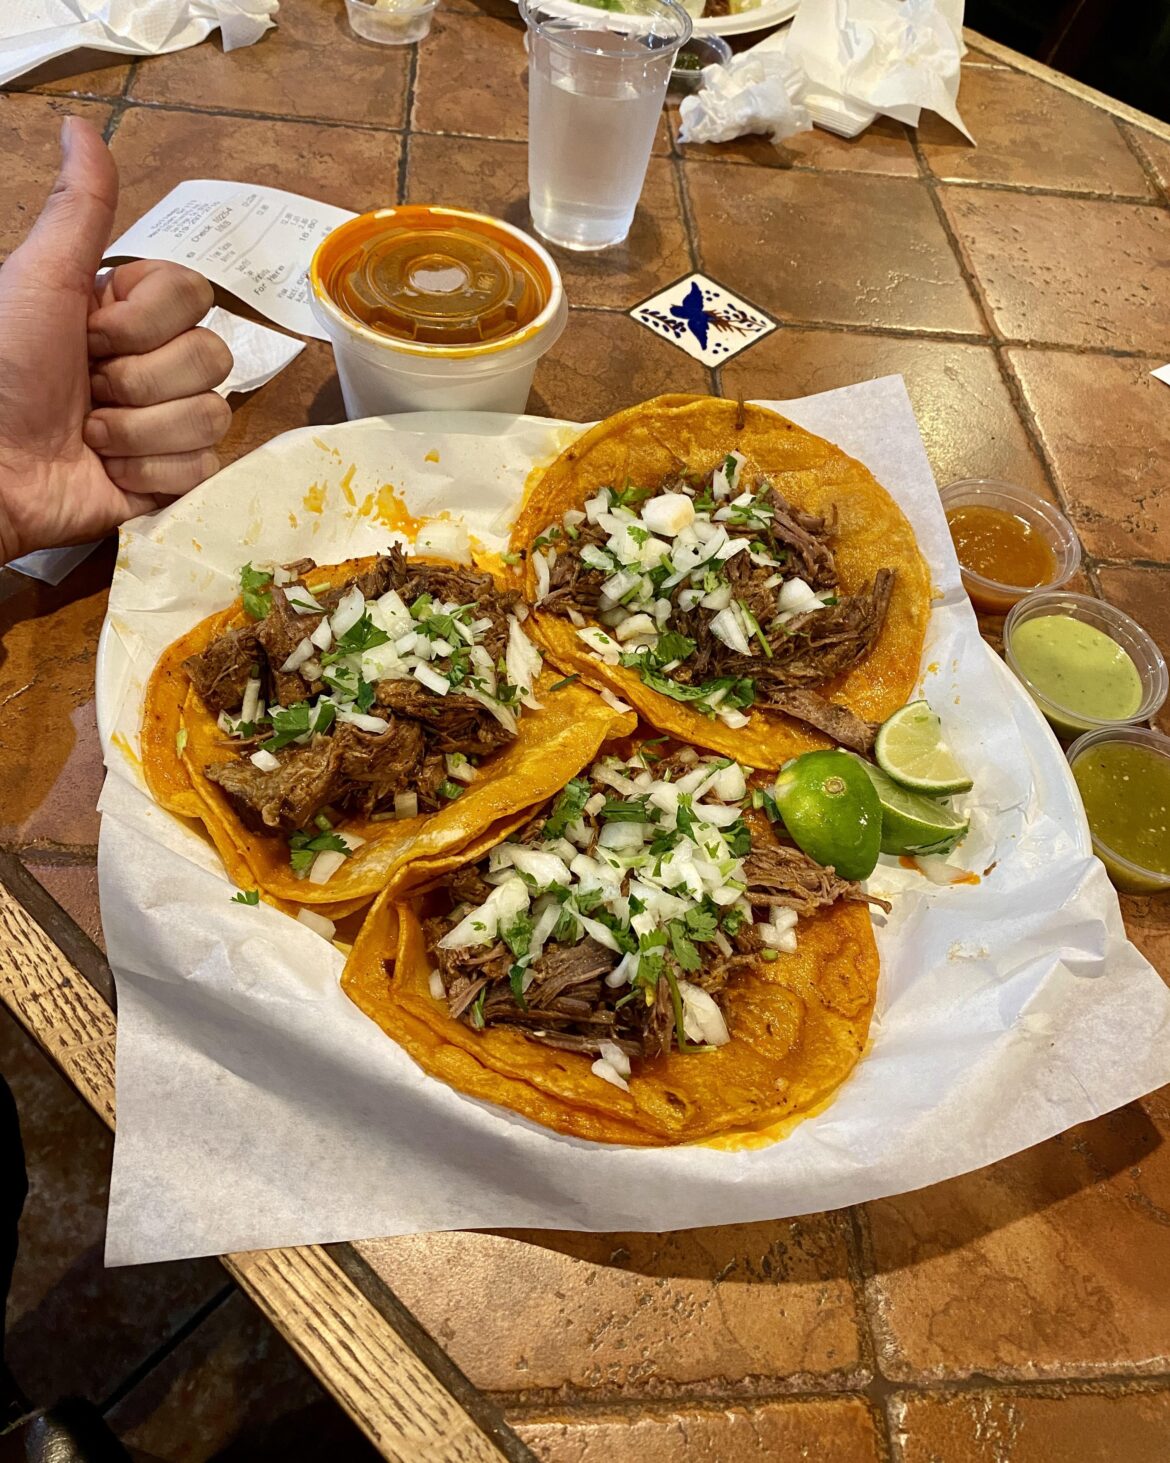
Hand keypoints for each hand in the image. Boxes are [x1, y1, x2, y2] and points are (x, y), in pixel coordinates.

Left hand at [0, 116, 232, 562]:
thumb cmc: (3, 369)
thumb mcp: (38, 280)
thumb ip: (77, 211)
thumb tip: (81, 124)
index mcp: (129, 313)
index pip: (195, 296)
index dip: (145, 322)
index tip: (90, 333)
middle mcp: (155, 363)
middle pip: (213, 357)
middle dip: (140, 380)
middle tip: (88, 389)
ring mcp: (168, 424)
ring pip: (212, 415)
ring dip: (139, 431)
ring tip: (91, 436)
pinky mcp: (174, 479)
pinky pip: (204, 468)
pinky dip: (150, 471)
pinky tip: (110, 472)